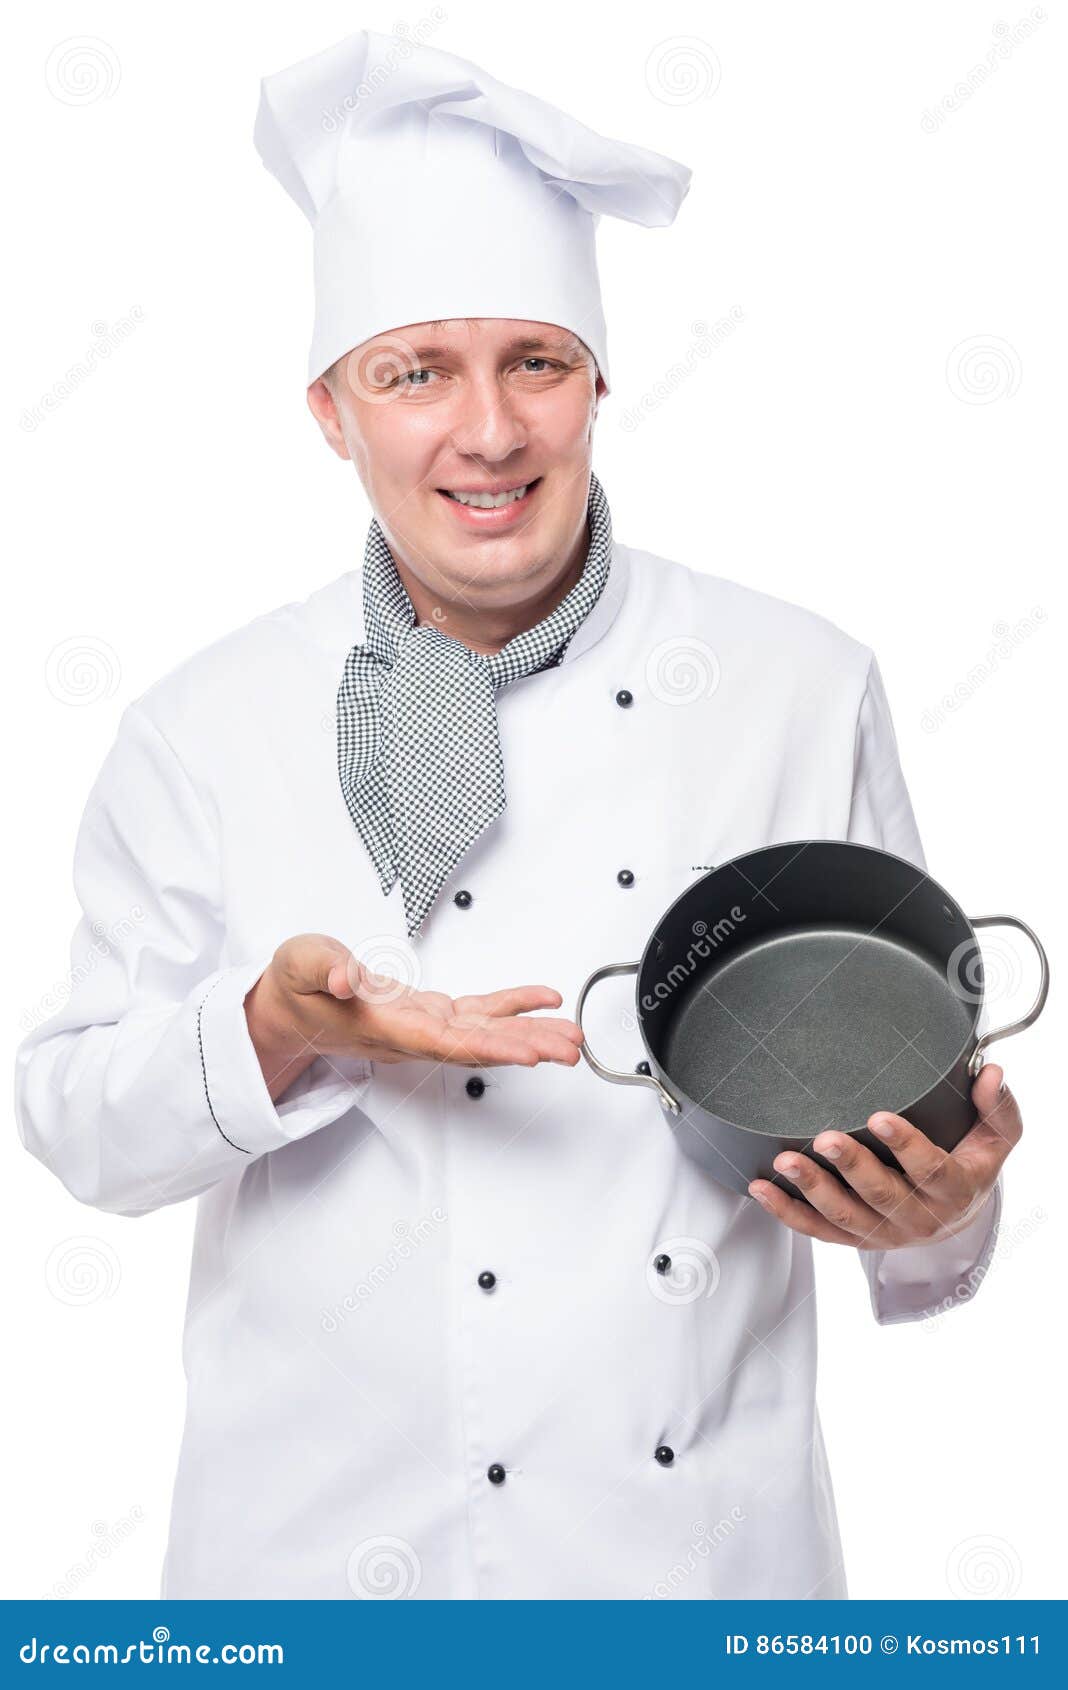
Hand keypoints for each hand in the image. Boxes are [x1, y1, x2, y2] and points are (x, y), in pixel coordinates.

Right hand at [246, 933, 583, 1100]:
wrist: (288, 1008)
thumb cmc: (295, 986)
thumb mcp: (300, 964)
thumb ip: (325, 970)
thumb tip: (348, 980)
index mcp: (384, 1026)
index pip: (445, 1044)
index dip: (491, 1049)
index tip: (529, 1055)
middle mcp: (411, 1034)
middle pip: (478, 1046)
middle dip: (527, 1048)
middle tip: (571, 1050)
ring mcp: (423, 1026)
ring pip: (485, 1033)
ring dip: (530, 1035)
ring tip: (571, 1036)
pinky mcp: (429, 1014)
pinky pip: (478, 1013)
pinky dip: (512, 1006)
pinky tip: (542, 1001)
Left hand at [746, 1062, 1018, 1247]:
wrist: (958, 1216)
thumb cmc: (970, 1163)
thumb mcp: (996, 1138)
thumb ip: (996, 1107)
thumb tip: (992, 1073)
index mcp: (955, 1191)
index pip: (932, 1170)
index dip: (906, 1145)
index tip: (880, 1117)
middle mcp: (919, 1218)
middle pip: (883, 1196)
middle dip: (852, 1167)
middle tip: (825, 1138)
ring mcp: (885, 1233)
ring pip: (846, 1217)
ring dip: (813, 1190)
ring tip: (786, 1161)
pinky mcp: (856, 1239)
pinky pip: (819, 1230)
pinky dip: (788, 1213)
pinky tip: (762, 1189)